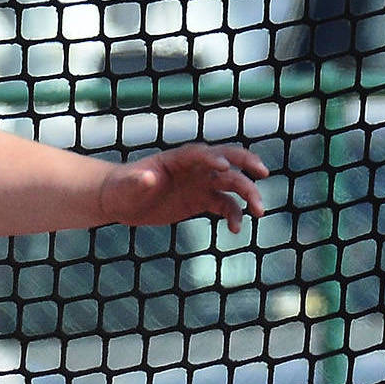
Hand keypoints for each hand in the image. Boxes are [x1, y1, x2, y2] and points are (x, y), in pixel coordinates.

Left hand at [100, 144, 270, 235]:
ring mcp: (202, 184)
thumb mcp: (127, 185)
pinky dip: (234, 216)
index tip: (225, 168)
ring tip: (259, 212)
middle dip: (246, 166)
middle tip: (262, 175)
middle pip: (228, 162)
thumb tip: (148, 178)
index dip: (214, 158)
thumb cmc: (123, 188)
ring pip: (233, 185)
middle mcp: (196, 168)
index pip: (202, 153)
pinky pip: (225, 206)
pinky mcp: (202, 201)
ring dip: (248, 195)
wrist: (123, 200)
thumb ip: (138, 180)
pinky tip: (236, 230)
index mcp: (179, 159)